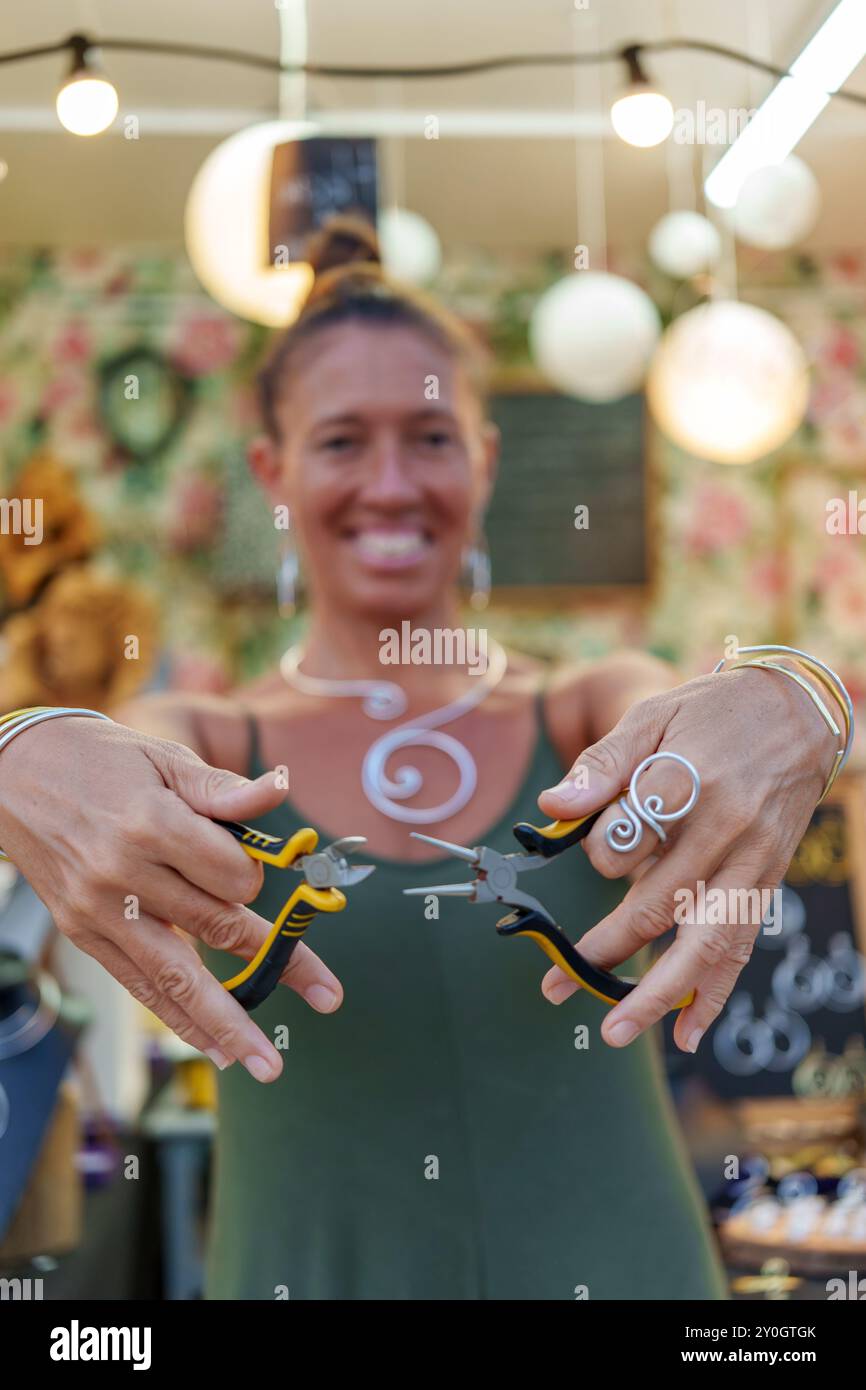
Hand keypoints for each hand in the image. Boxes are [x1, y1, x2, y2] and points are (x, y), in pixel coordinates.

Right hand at [0, 717, 343, 1080]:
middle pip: (217, 927)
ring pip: (177, 976)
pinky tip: (212, 1047)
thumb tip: (282, 790)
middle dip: (279, 962)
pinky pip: (138, 985)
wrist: (15, 774)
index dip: (255, 877)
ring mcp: (99, 909)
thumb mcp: (164, 759)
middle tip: (330, 996)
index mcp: (150, 822)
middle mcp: (123, 872)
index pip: (230, 873)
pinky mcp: (82, 932)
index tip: (253, 868)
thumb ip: (223, 789)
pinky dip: (178, 1018)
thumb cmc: (103, 761)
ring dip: (228, 1023)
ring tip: (267, 1064)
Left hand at [537, 668, 836, 1052]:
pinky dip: (713, 991)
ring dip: (659, 992)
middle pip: (661, 905)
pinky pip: (740, 944)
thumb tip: (553, 807)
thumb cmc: (714, 713)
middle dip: (605, 950)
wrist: (799, 712)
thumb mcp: (653, 716)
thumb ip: (602, 764)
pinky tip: (687, 1031)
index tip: (590, 848)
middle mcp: (728, 829)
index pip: (629, 840)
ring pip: (705, 940)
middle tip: (556, 983)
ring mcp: (754, 860)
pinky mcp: (768, 879)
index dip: (598, 852)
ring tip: (616, 1028)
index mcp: (693, 782)